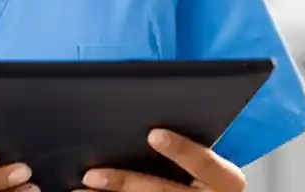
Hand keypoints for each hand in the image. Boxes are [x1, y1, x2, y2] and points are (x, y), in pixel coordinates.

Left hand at [78, 129, 246, 191]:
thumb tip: (141, 119)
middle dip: (126, 183)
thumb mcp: (207, 160)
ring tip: (78, 190)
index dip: (181, 149)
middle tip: (91, 175)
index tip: (153, 134)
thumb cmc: (206, 174)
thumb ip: (186, 144)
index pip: (206, 163)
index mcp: (226, 180)